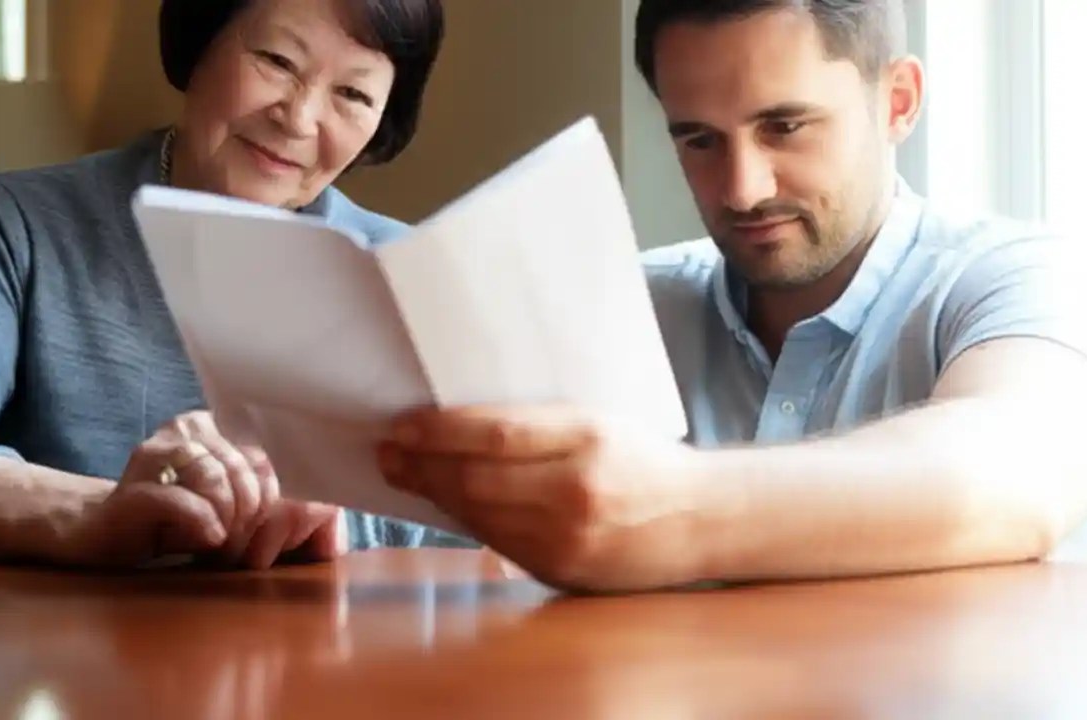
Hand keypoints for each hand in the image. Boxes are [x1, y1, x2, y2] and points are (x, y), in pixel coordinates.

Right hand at [62, 411, 343, 567]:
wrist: (101, 532)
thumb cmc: (175, 520)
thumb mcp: (226, 502)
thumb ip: (265, 494)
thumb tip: (324, 509)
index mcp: (211, 426)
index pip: (265, 449)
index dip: (279, 488)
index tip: (275, 520)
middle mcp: (184, 430)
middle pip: (245, 464)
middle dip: (256, 509)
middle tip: (249, 539)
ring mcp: (154, 455)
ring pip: (216, 478)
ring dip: (230, 518)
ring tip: (226, 541)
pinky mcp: (132, 490)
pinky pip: (181, 500)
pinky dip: (203, 522)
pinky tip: (210, 538)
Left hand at [377, 404, 702, 591]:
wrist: (698, 520)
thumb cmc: (641, 458)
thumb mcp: (598, 419)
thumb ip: (536, 421)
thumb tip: (456, 423)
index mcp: (588, 436)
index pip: (495, 433)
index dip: (439, 431)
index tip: (403, 425)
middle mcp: (576, 489)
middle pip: (475, 478)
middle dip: (421, 465)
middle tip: (388, 452)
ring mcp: (566, 536)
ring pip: (478, 513)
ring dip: (433, 493)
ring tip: (404, 473)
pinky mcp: (559, 569)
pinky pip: (495, 541)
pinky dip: (464, 519)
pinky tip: (444, 502)